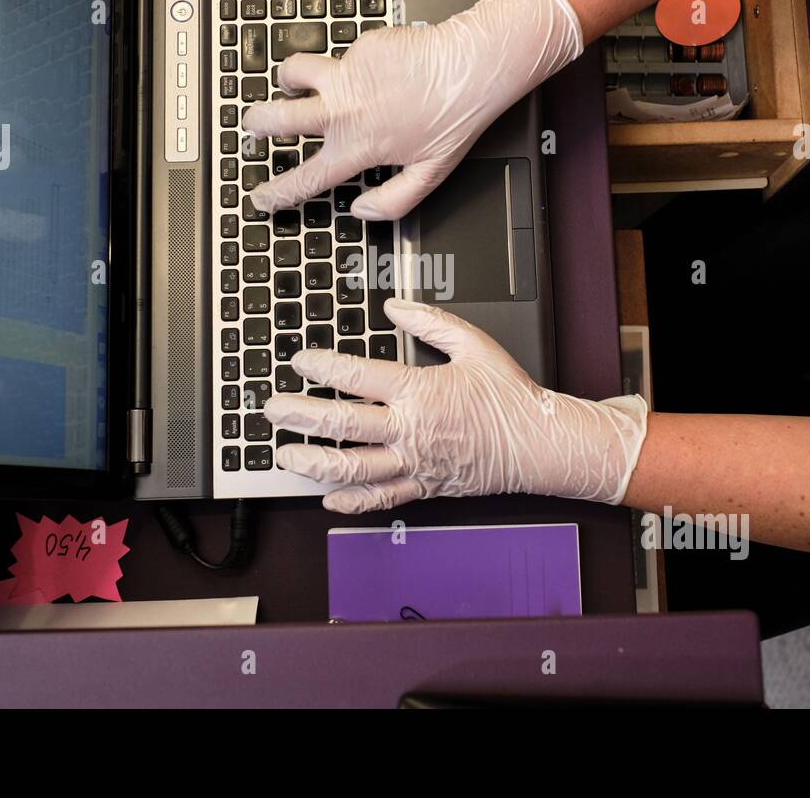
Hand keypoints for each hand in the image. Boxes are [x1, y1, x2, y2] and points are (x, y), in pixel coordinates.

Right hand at [244, 0, 582, 219]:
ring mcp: (347, 75)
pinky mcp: (359, 47)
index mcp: (358, 148)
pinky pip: (340, 56)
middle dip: (256, 124)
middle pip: (277, 118)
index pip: (306, 178)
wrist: (472, 65)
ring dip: (289, 79)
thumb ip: (393, 201)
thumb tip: (362, 210)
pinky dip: (347, 65)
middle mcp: (344, 111)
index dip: (277, 192)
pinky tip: (374, 70)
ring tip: (295, 84)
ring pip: (294, 72)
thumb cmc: (455, 116)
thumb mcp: (431, 174)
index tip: (260, 197)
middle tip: (252, 126)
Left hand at [262, 299, 647, 512]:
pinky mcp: (422, 486)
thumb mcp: (474, 344)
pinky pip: (379, 499)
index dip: (321, 366)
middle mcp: (410, 429)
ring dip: (311, 462)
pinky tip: (326, 500)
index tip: (300, 361)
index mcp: (419, 390)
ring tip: (285, 455)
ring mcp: (414, 462)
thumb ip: (430, 322)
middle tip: (271, 410)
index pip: (356, 375)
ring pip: (351, 467)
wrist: (537, 443)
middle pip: (341, 423)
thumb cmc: (508, 395)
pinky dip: (350, 502)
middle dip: (299, 416)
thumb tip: (394, 306)